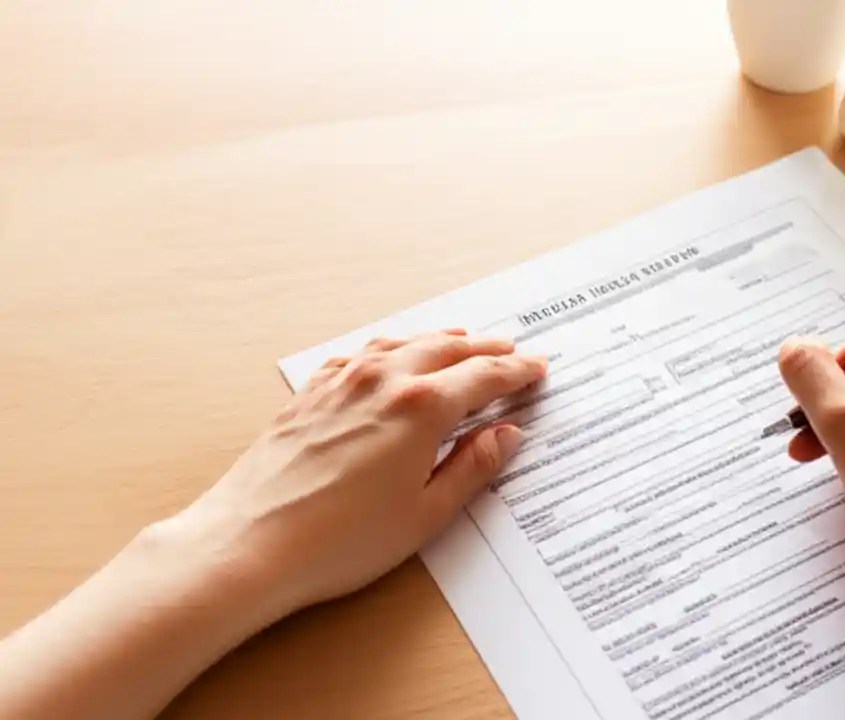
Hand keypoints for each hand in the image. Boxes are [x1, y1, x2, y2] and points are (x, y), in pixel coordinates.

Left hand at [160, 330, 545, 616]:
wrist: (250, 543)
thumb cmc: (337, 540)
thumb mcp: (425, 514)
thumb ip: (471, 468)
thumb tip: (505, 435)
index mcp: (422, 408)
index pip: (484, 376)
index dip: (517, 371)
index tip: (537, 369)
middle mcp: (384, 380)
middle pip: (447, 349)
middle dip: (485, 348)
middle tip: (511, 349)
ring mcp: (342, 382)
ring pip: (403, 343)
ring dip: (439, 340)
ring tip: (461, 340)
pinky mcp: (311, 394)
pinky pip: (363, 354)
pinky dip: (392, 349)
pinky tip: (392, 358)